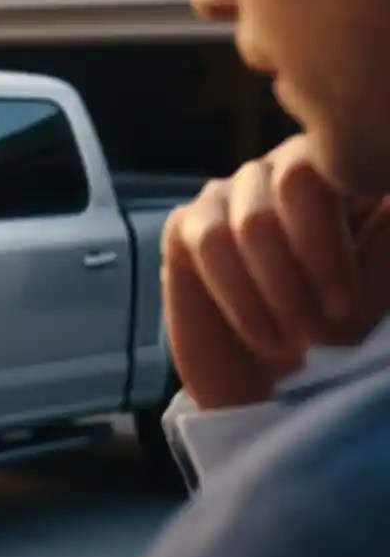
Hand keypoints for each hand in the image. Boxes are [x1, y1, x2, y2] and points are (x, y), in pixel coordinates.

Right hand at [162, 134, 389, 408]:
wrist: (272, 390)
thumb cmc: (337, 335)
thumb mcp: (377, 286)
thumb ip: (387, 233)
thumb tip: (384, 195)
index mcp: (340, 174)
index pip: (338, 166)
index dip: (339, 236)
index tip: (344, 306)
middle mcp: (285, 169)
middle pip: (297, 178)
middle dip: (311, 260)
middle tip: (321, 326)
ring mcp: (231, 192)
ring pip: (252, 220)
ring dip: (276, 290)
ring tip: (290, 340)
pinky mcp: (186, 223)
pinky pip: (208, 241)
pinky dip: (237, 296)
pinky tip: (258, 332)